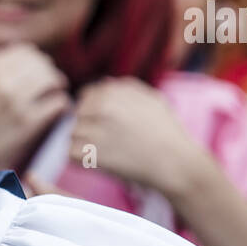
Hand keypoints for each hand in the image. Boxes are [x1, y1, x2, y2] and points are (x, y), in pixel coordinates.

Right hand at [0, 43, 71, 170]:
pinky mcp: (28, 123)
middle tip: (54, 84)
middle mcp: (2, 81)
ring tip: (56, 95)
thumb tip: (22, 54)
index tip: (41, 71)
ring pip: (52, 79)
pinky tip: (57, 111)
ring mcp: (16, 101)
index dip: (37, 61)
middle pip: (42, 64)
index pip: (26, 52)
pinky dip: (61, 105)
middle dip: (50, 73)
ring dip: (58, 86)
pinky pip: (58, 102)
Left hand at [69, 78, 205, 198]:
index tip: (107, 125)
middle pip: (78, 115)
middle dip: (89, 127)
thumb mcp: (152, 99)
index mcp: (112, 91)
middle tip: (109, 142)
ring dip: (85, 144)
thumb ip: (126, 88)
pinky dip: (82, 161)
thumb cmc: (167, 133)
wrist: (175, 162)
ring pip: (73, 134)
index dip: (94, 112)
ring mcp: (93, 130)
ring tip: (109, 153)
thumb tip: (104, 82)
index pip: (86, 96)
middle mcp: (100, 107)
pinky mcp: (89, 153)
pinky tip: (101, 163)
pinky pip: (71, 154)